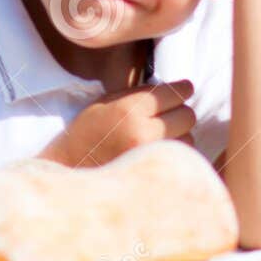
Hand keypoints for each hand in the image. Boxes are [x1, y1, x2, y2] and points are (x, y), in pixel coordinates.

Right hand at [39, 79, 195, 167]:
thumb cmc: (89, 131)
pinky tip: (157, 151)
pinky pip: (182, 158)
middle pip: (187, 115)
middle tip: (167, 114)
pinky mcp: (157, 172)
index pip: (175, 93)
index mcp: (129, 110)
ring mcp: (152, 156)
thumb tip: (178, 88)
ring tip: (157, 136)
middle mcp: (144, 133)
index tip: (184, 89)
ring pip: (189, 138)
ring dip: (179, 134)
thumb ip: (140, 94)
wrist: (71, 167)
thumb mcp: (106, 102)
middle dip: (180, 112)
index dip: (182, 89)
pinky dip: (175, 152)